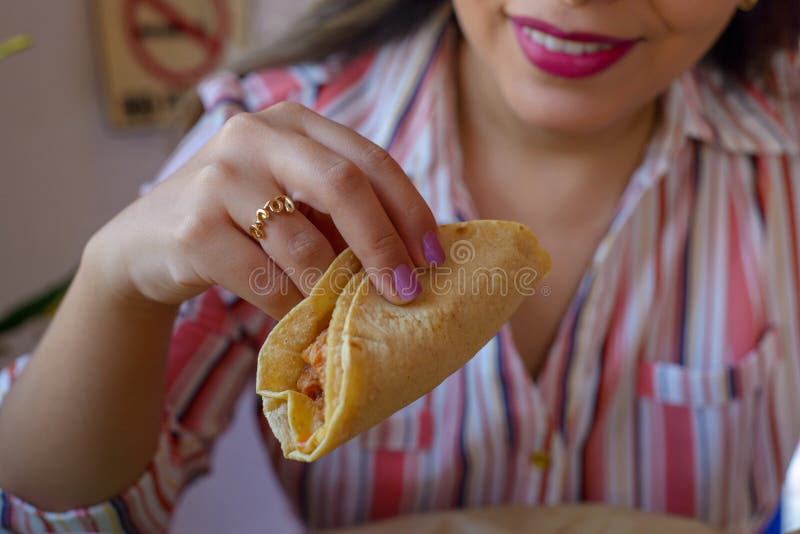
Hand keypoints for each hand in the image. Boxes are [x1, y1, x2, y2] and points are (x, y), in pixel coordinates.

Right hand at [86, 101, 444, 318]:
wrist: (145, 243)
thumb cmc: (237, 223)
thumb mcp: (290, 201)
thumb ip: (340, 214)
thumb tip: (415, 259)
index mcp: (293, 123)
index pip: (369, 160)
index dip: (410, 209)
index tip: (435, 257)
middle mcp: (255, 136)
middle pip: (344, 186)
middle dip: (385, 244)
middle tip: (408, 292)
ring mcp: (220, 177)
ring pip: (303, 242)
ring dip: (336, 287)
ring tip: (350, 314)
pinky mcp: (194, 226)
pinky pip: (264, 279)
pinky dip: (291, 306)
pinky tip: (302, 321)